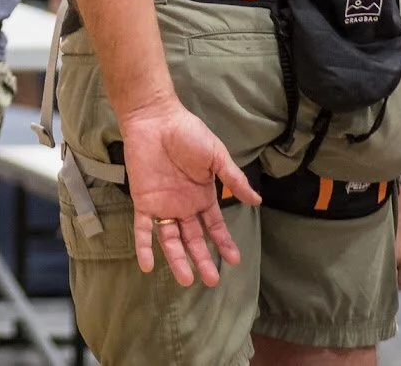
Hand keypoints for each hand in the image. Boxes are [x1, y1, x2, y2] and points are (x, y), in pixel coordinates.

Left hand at [118, 101, 257, 286]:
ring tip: (187, 279)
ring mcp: (163, 205)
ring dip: (177, 259)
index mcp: (202, 196)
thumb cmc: (188, 133)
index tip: (235, 260)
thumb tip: (257, 200)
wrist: (156, 119)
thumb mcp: (216, 156)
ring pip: (170, 239)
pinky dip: (144, 247)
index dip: (224, 243)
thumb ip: (233, 179)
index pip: (214, 226)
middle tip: (212, 280)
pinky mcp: (143, 201)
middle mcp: (183, 206)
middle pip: (194, 239)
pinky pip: (143, 228)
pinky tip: (147, 266)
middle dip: (203, 259)